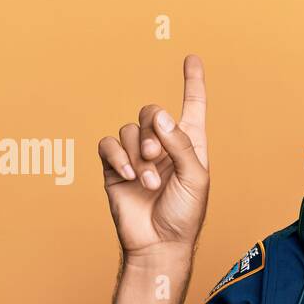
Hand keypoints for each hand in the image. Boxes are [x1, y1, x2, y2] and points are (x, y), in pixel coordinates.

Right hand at [97, 54, 210, 258]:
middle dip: (152, 131)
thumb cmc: (184, 215)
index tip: (192, 59)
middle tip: (156, 157)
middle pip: (150, 112)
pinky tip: (128, 175)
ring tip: (149, 181)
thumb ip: (179, 143)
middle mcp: (162, 146)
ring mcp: (137, 156)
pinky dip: (119, 156)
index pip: (192, 107)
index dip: (193, 83)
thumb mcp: (195, 177)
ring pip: (128, 129)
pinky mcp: (115, 168)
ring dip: (138, 153)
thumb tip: (159, 114)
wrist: (159, 244)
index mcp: (189, 145)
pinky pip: (109, 145)